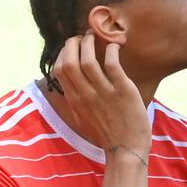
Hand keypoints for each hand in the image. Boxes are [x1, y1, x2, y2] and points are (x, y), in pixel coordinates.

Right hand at [51, 33, 149, 158]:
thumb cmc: (107, 134)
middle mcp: (86, 95)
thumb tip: (70, 86)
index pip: (59, 70)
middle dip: (74, 43)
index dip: (63, 53)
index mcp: (75, 101)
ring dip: (90, 43)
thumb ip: (75, 101)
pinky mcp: (123, 90)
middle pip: (69, 61)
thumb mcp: (83, 118)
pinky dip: (111, 49)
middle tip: (83, 37)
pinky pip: (112, 63)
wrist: (127, 150)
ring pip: (88, 59)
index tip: (72, 47)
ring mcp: (104, 93)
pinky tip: (115, 46)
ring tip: (96, 37)